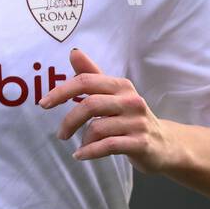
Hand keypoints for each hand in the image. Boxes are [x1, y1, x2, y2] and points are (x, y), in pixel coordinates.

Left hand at [39, 47, 175, 174]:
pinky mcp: (141, 142)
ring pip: (97, 128)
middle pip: (90, 105)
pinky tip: (80, 155)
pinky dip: (90, 152)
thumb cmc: (131, 117)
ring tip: (82, 146)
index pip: (86, 81)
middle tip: (60, 134)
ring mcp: (137, 122)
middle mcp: (131, 100)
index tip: (43, 104)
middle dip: (69, 120)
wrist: (166, 144)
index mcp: (121, 86)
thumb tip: (73, 52)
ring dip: (83, 140)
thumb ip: (92, 75)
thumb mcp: (114, 94)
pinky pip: (108, 146)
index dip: (61, 91)